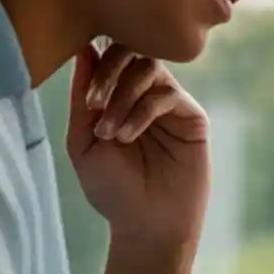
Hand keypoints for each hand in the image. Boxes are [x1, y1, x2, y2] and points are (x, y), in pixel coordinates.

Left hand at [67, 42, 210, 245]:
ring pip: (149, 68)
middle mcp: (144, 94)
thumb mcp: (82, 142)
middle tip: (94, 103)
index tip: (85, 97)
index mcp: (116, 96)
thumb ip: (82, 97)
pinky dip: (143, 110)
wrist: (146, 225)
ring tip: (111, 132)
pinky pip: (168, 94)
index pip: (109, 56)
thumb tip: (84, 49)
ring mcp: (170, 103)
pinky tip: (129, 136)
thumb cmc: (112, 189)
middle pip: (131, 50)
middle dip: (109, 73)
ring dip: (123, 95)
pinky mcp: (192, 116)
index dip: (95, 63)